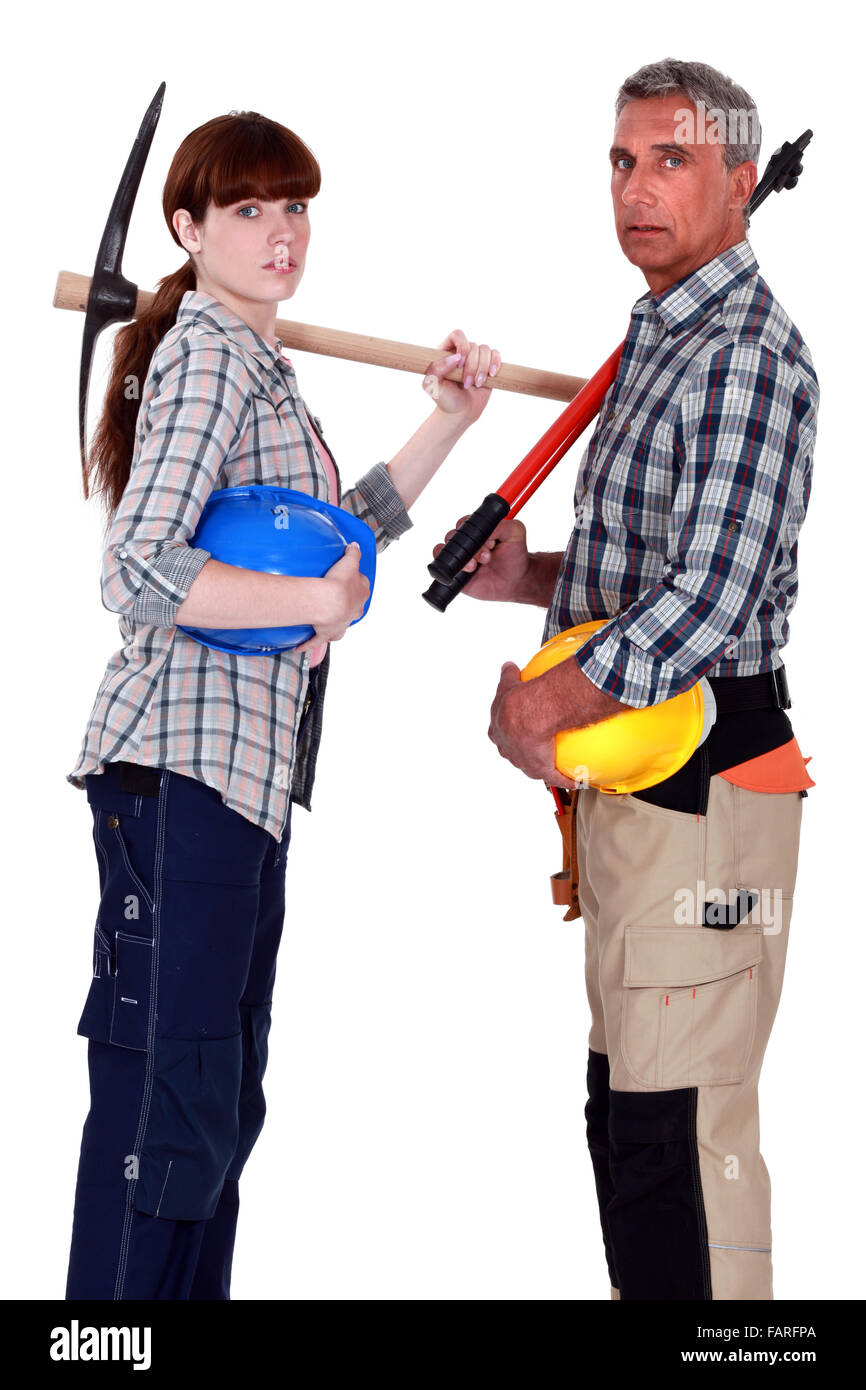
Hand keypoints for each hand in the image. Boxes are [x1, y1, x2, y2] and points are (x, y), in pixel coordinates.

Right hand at [293, 542, 369, 652]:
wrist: (330, 601)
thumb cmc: (340, 583)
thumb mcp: (349, 562)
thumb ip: (353, 553)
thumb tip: (355, 546)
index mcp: (360, 594)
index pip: (362, 587)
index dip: (356, 583)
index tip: (348, 579)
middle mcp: (353, 611)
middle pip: (353, 608)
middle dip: (347, 605)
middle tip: (336, 599)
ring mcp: (340, 623)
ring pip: (340, 625)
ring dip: (334, 624)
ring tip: (325, 621)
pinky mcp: (326, 633)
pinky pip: (317, 640)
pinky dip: (309, 644)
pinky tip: (301, 647)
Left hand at [421, 329, 501, 424]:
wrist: (460, 413)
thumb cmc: (444, 399)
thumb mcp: (431, 385)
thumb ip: (436, 368)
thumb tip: (456, 357)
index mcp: (446, 352)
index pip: (457, 335)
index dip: (462, 346)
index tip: (459, 364)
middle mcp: (462, 353)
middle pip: (473, 345)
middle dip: (472, 366)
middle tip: (467, 384)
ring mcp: (476, 358)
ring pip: (486, 350)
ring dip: (482, 368)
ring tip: (477, 384)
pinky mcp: (488, 366)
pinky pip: (496, 355)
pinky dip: (495, 363)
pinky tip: (491, 375)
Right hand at [432, 517, 530, 601]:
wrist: (516, 582)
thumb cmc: (515, 556)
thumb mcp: (515, 533)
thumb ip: (501, 525)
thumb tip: (484, 527)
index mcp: (477, 529)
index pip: (464, 523)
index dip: (473, 530)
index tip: (489, 541)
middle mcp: (466, 541)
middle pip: (453, 536)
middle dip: (470, 547)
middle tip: (486, 556)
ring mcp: (459, 556)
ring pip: (444, 550)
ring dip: (460, 558)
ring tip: (475, 567)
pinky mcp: (455, 573)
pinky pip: (440, 567)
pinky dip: (446, 567)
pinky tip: (465, 572)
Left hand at [488, 662, 572, 786]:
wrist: (531, 714)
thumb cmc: (519, 699)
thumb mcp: (509, 683)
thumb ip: (508, 675)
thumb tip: (509, 666)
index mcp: (499, 729)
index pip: (500, 733)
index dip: (505, 732)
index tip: (513, 730)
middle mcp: (508, 748)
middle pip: (514, 753)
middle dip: (520, 752)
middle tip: (532, 748)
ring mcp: (523, 760)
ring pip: (532, 767)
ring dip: (541, 768)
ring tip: (552, 766)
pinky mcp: (540, 768)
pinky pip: (555, 777)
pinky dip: (564, 780)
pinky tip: (575, 780)